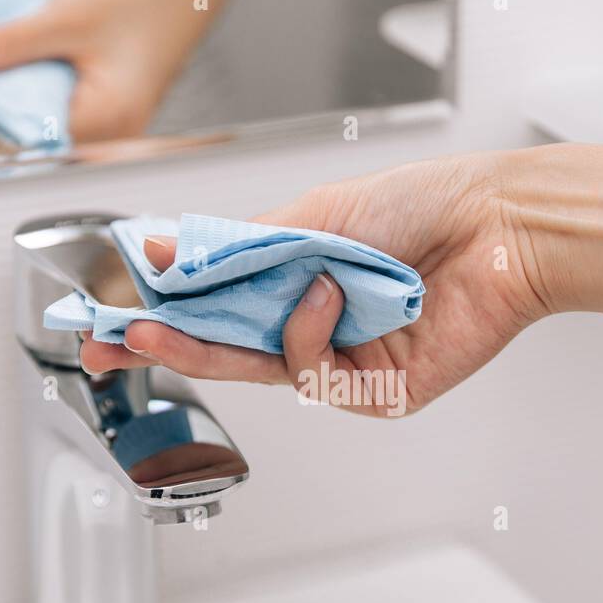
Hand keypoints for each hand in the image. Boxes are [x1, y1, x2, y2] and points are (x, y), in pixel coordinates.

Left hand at [0, 0, 233, 142]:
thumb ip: (7, 43)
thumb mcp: (69, 16)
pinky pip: (49, 116)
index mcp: (106, 126)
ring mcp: (107, 133)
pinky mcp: (102, 117)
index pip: (23, 147)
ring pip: (35, 132)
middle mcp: (109, 141)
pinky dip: (19, 99)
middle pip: (26, 146)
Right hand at [79, 153, 551, 415]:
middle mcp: (316, 325)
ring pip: (261, 369)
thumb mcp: (308, 214)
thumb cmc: (418, 208)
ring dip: (227, 339)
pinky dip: (310, 332)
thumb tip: (160, 246)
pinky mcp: (376, 394)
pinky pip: (314, 375)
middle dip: (166, 349)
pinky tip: (331, 293)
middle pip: (226, 351)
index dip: (161, 318)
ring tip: (222, 303)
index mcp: (295, 280)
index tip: (108, 323)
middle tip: (114, 343)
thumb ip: (232, 246)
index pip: (214, 308)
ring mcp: (344, 363)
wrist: (494, 226)